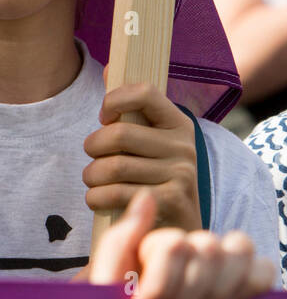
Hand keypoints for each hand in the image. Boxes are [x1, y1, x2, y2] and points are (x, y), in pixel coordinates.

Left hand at [83, 83, 200, 230]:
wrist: (180, 230)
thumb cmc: (157, 179)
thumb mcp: (153, 142)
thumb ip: (131, 108)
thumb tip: (110, 67)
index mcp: (179, 123)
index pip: (146, 92)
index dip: (115, 99)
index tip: (105, 117)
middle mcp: (184, 145)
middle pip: (119, 134)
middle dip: (92, 147)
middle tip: (92, 158)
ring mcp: (180, 173)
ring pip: (112, 167)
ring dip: (91, 177)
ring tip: (93, 182)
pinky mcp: (170, 201)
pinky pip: (115, 193)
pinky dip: (96, 198)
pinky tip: (98, 200)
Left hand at [87, 190, 274, 298]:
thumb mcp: (104, 285)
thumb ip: (119, 241)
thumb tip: (147, 197)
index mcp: (160, 246)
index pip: (175, 246)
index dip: (160, 285)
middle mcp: (193, 249)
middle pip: (208, 247)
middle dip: (185, 295)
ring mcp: (220, 268)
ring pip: (240, 248)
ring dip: (214, 292)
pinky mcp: (243, 292)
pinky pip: (263, 272)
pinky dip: (247, 288)